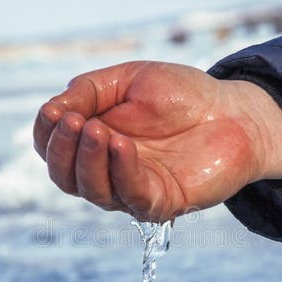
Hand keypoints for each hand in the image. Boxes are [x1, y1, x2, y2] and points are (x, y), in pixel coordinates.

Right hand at [33, 60, 281, 221]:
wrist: (234, 112)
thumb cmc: (183, 96)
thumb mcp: (129, 79)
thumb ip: (89, 91)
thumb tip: (53, 109)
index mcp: (94, 140)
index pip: (52, 148)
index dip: (47, 133)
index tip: (56, 111)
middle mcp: (107, 170)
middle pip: (65, 176)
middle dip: (61, 150)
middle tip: (73, 122)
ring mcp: (132, 189)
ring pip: (92, 190)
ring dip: (87, 160)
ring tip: (95, 129)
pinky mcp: (160, 202)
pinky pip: (131, 195)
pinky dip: (120, 170)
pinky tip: (121, 145)